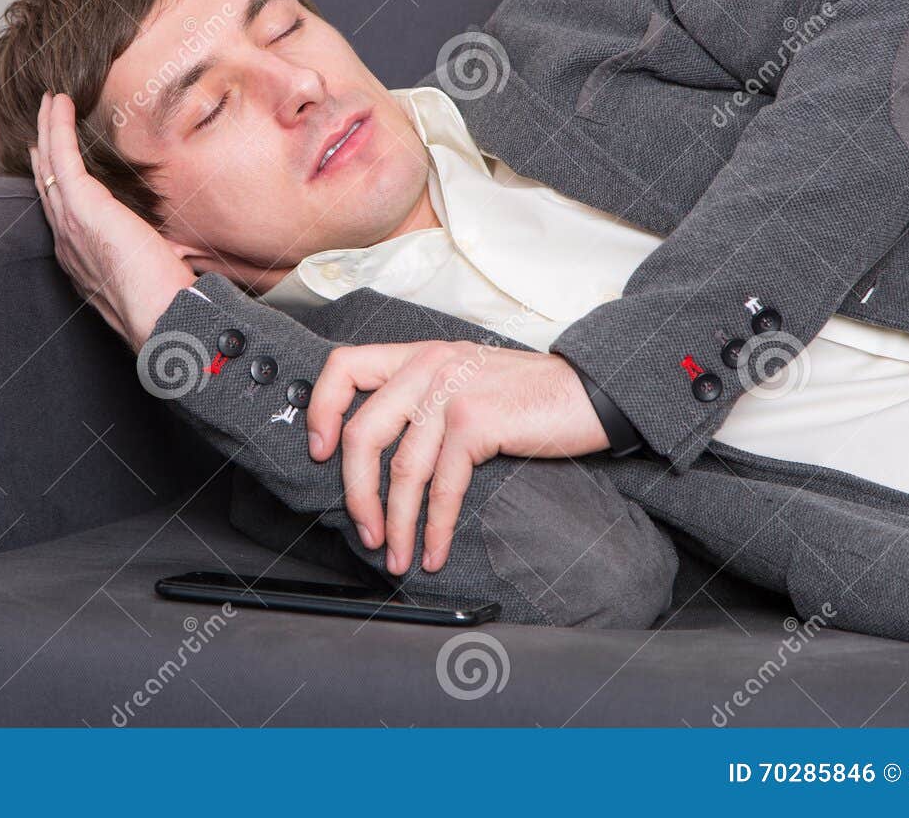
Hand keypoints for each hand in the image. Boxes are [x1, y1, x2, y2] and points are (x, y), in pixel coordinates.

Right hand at [31, 91, 195, 348]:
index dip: (56, 180)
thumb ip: (154, 254)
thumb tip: (178, 247)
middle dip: (43, 149)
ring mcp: (70, 223)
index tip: (56, 156)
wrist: (163, 318)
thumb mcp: (156, 272)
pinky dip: (56, 127)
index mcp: (81, 257)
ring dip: (47, 129)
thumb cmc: (168, 303)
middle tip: (43, 119)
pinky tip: (58, 102)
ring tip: (48, 102)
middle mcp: (67, 240)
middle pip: (47, 183)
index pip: (61, 210)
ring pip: (49, 165)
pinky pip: (61, 157)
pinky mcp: (82, 206)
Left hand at [306, 341, 607, 575]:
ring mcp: (451, 390)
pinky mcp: (475, 421)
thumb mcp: (465, 380)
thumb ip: (423, 399)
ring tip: (397, 554)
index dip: (321, 411)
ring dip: (395, 523)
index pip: (344, 367)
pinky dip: (434, 527)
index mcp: (418, 355)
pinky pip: (442, 486)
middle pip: (362, 431)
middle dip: (355, 491)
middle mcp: (428, 365)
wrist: (589, 393)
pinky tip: (433, 550)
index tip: (319, 452)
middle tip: (365, 530)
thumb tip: (380, 457)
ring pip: (401, 468)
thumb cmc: (529, 397)